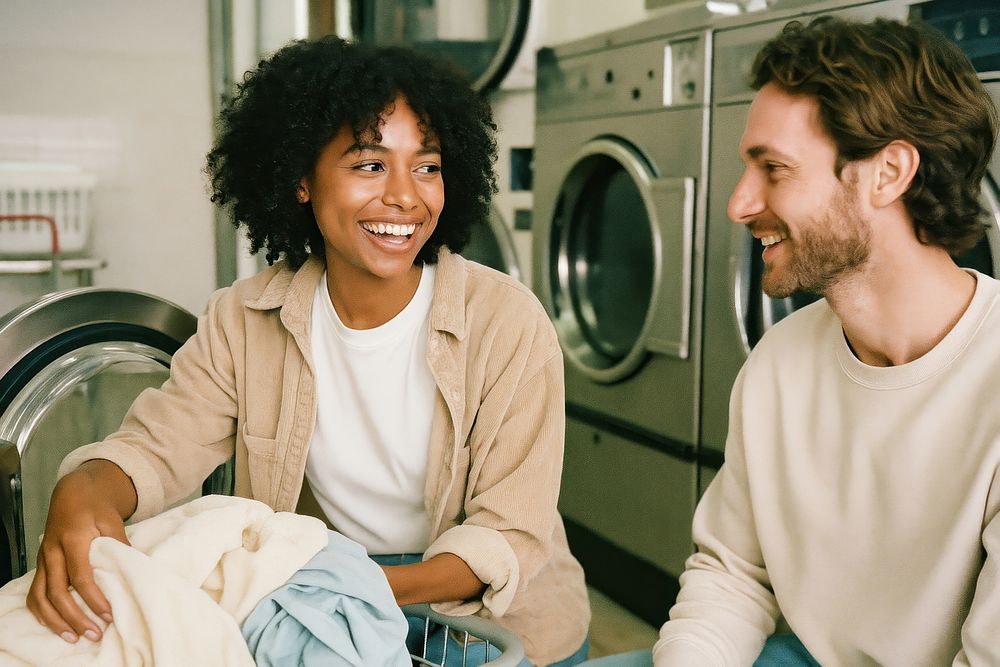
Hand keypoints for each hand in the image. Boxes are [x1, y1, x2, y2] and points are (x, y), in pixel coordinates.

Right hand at [26, 460, 135, 642]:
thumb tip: (136, 568)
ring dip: (55, 620)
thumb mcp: (112, 520)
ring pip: (40, 596)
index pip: (80, 576)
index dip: (93, 598)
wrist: (73, 494)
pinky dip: (40, 611)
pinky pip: (33, 592)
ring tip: (73, 637)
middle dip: (75, 617)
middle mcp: (53, 551)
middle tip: (94, 633)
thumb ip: (120, 544)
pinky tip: (53, 624)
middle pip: (57, 592)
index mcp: (73, 539)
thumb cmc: (96, 508)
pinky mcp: (40, 564)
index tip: (108, 614)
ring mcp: (43, 558)